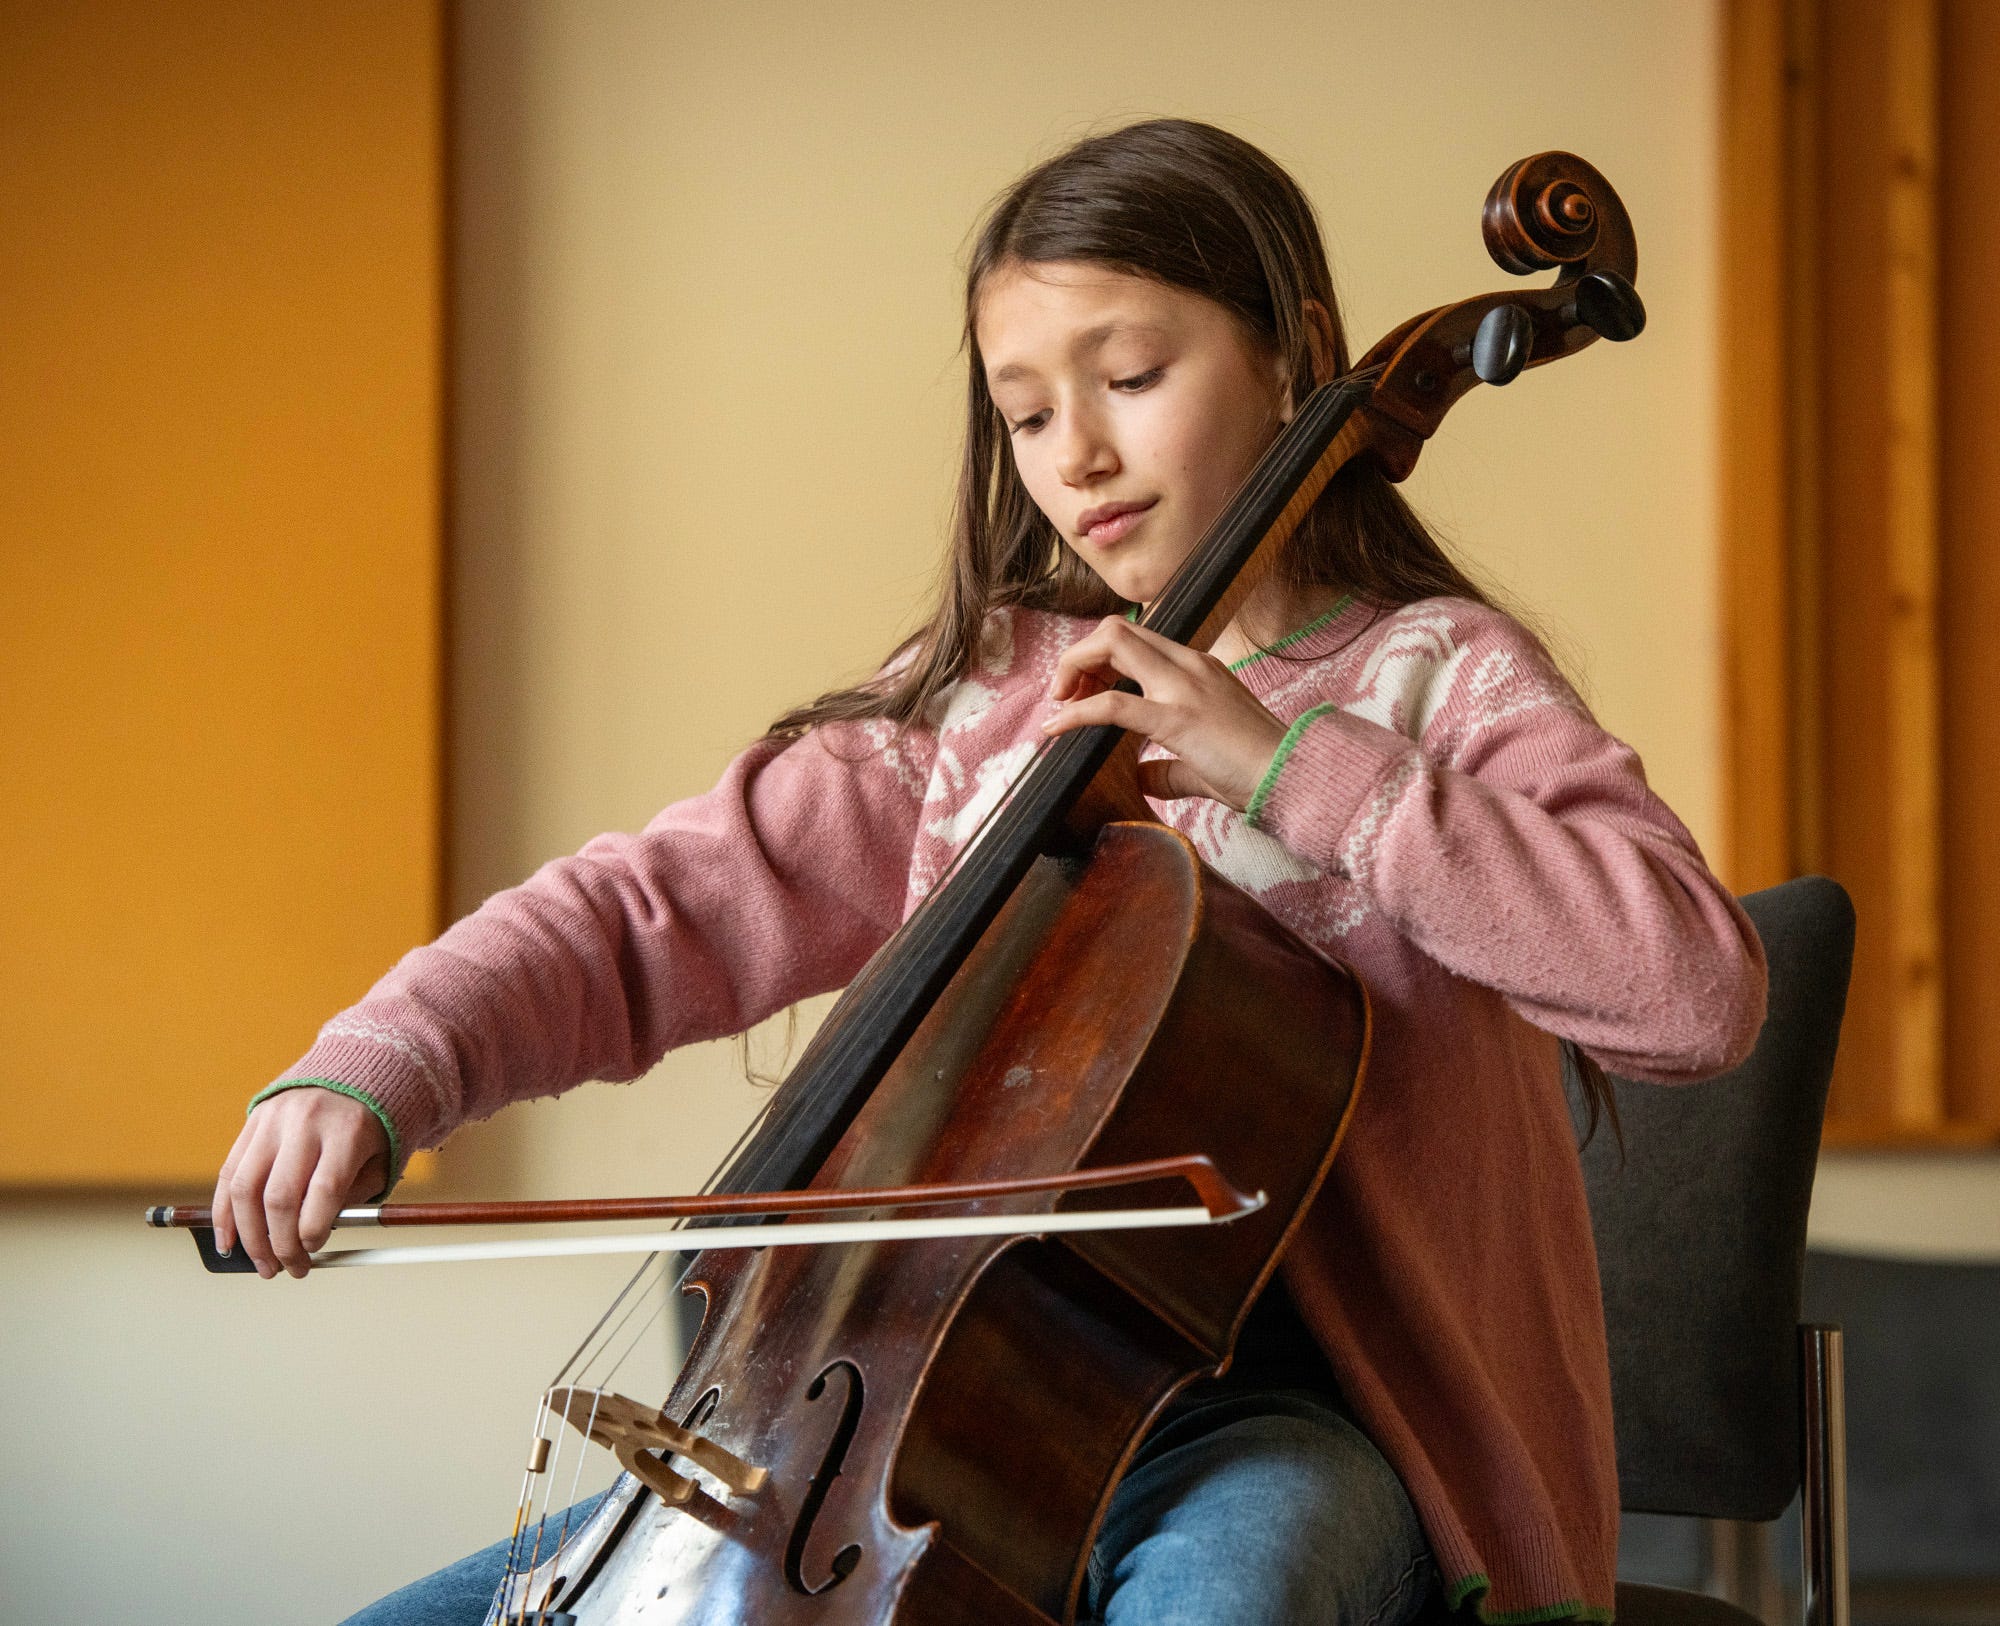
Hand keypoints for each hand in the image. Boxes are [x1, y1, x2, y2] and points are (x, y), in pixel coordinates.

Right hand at [211, 1087, 389, 1278]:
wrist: (355, 1071)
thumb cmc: (372, 1125)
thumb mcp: (382, 1157)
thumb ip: (355, 1195)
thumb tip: (313, 1238)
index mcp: (347, 1129)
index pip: (324, 1189)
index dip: (313, 1229)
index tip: (314, 1250)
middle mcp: (306, 1122)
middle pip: (280, 1195)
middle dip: (281, 1243)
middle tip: (290, 1268)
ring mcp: (273, 1119)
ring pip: (245, 1188)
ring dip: (248, 1236)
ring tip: (262, 1264)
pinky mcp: (252, 1120)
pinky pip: (228, 1172)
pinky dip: (224, 1213)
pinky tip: (228, 1241)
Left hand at [1042, 617, 1287, 810]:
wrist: (1293, 776)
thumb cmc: (1258, 770)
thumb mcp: (1204, 761)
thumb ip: (1168, 768)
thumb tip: (1141, 778)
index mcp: (1197, 668)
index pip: (1136, 640)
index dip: (1098, 657)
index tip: (1081, 689)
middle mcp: (1189, 665)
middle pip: (1117, 629)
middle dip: (1079, 654)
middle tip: (1062, 693)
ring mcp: (1184, 686)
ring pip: (1111, 644)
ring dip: (1073, 668)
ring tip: (1057, 704)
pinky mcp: (1176, 717)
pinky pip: (1111, 704)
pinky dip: (1074, 712)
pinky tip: (1055, 728)